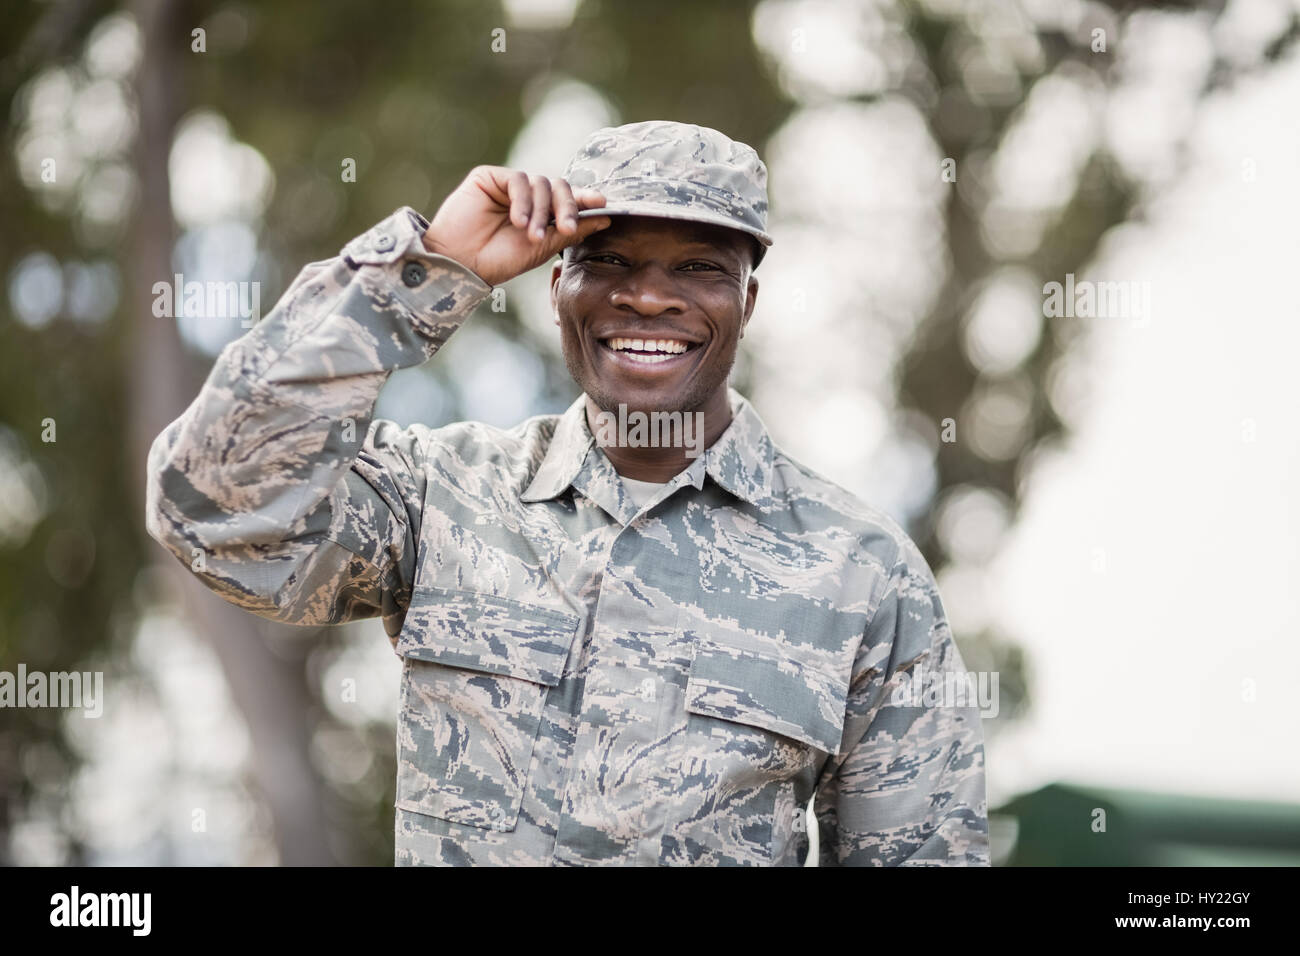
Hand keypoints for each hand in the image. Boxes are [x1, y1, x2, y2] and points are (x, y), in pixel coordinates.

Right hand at [421, 166, 610, 285]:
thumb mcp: (541, 248)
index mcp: (541, 214)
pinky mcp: (490, 177)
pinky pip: (518, 179)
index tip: (603, 204)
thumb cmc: (498, 261)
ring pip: (541, 183)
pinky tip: (517, 221)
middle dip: (566, 207)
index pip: (568, 200)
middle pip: (559, 187)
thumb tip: (605, 216)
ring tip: (531, 236)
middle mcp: (527, 197)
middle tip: (565, 228)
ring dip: (540, 211)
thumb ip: (570, 231)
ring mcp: (509, 186)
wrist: (460, 263)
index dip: (585, 200)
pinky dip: (522, 201)